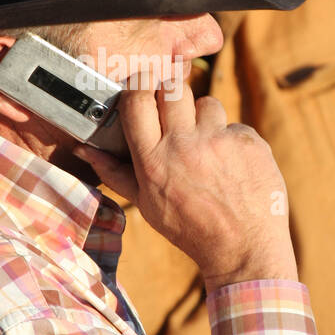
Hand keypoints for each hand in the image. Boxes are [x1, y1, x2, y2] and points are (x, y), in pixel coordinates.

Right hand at [74, 75, 296, 287]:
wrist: (244, 248)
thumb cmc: (189, 227)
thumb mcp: (145, 204)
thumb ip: (114, 172)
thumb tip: (84, 148)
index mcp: (153, 161)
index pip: (137, 100)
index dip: (140, 86)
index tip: (144, 87)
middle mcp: (184, 146)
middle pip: (173, 88)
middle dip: (173, 95)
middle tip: (176, 114)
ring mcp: (220, 142)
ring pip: (207, 103)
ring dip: (205, 119)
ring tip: (208, 150)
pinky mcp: (250, 142)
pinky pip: (234, 125)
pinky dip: (231, 141)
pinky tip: (232, 166)